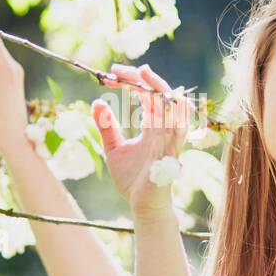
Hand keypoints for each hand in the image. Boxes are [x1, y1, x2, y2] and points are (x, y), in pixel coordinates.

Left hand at [92, 63, 190, 220]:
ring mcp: (169, 139)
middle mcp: (164, 128)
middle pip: (159, 95)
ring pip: (172, 106)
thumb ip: (107, 126)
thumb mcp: (114, 148)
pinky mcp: (171, 153)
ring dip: (158, 88)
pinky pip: (178, 129)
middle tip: (118, 70)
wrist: (142, 206)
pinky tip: (163, 98)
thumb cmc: (132, 180)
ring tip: (143, 73)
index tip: (112, 73)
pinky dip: (174, 112)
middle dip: (141, 79)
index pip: (146, 95)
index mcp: (153, 126)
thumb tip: (97, 103)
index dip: (131, 82)